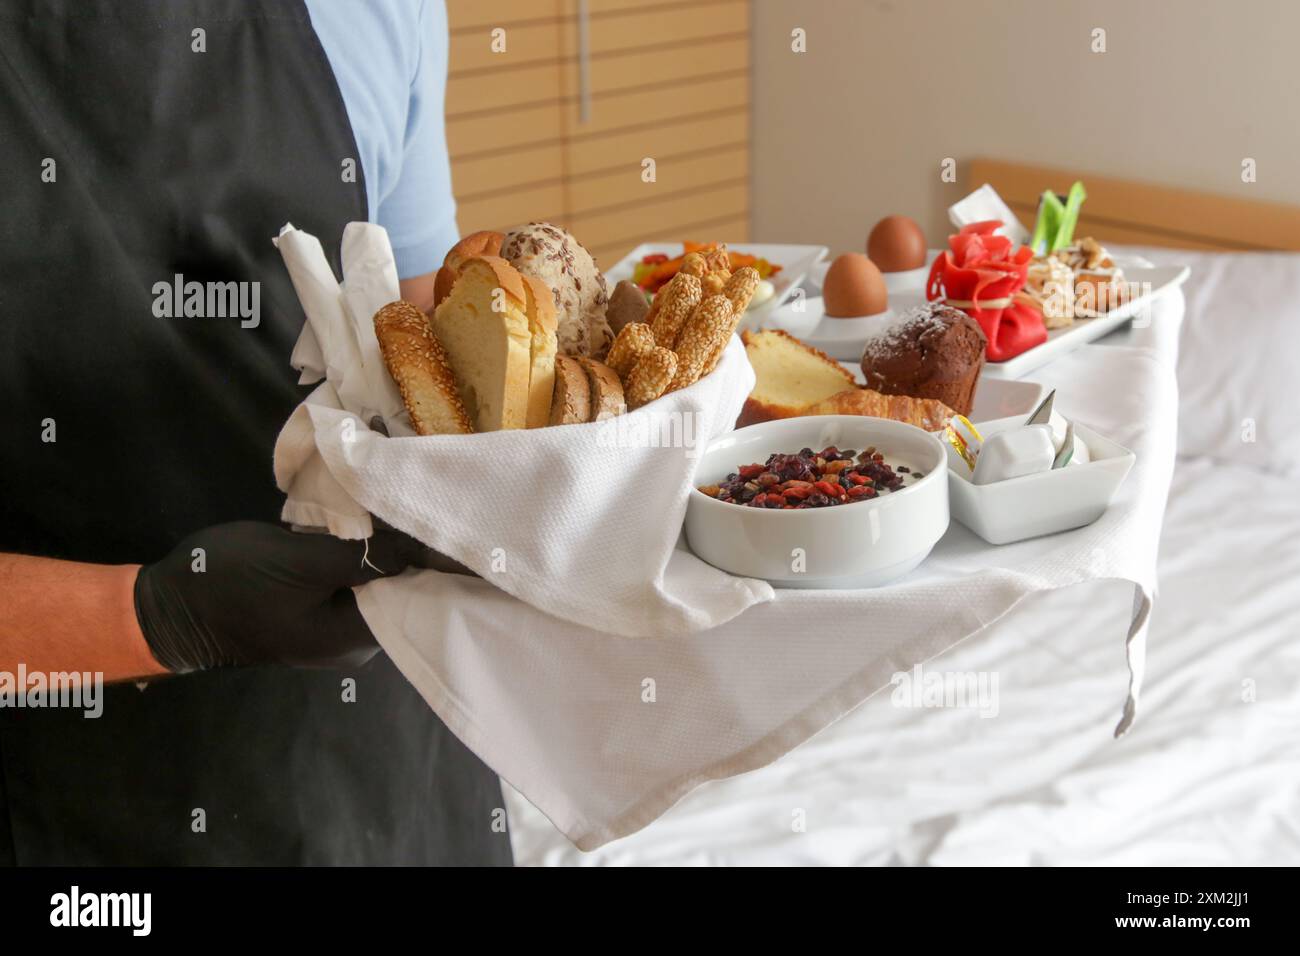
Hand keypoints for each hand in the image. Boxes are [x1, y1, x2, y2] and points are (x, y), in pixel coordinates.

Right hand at [134, 521, 422, 670]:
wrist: (168, 607)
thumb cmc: (233, 585)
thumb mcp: (299, 563)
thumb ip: (362, 557)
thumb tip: (420, 548)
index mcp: (354, 639)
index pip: (417, 597)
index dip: (433, 556)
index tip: (444, 513)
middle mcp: (353, 641)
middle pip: (400, 588)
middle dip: (409, 544)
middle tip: (421, 494)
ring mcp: (333, 625)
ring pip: (375, 580)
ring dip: (384, 543)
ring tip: (400, 497)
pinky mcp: (315, 606)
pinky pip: (351, 578)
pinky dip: (359, 550)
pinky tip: (369, 517)